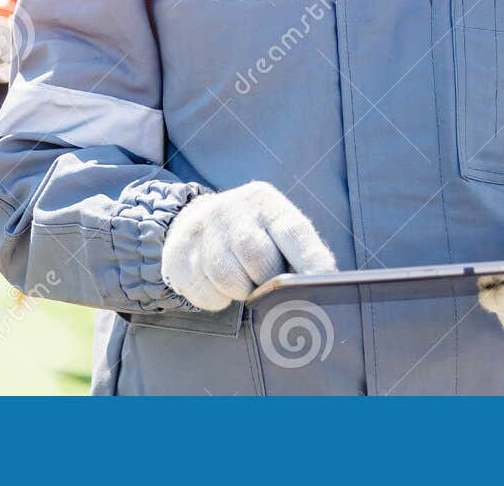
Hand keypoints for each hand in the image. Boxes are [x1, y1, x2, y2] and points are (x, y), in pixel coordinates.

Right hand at [162, 181, 336, 310]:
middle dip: (268, 282)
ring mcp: (203, 229)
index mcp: (266, 203)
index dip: (311, 260)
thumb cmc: (251, 235)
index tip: (324, 282)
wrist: (194, 221)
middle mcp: (233, 209)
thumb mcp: (275, 231)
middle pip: (259, 257)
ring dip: (240, 292)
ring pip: (230, 279)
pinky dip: (216, 299)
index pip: (293, 232)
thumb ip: (298, 256)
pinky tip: (217, 285)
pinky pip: (205, 293)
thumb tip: (321, 288)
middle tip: (267, 285)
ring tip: (242, 283)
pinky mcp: (179, 253)